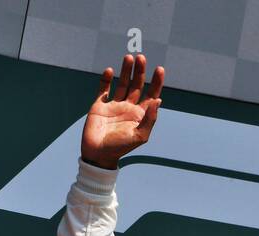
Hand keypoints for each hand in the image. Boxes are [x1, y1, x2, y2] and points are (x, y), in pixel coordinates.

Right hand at [81, 53, 163, 169]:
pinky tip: (109, 70)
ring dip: (125, 71)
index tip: (159, 69)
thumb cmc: (120, 148)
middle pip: (136, 85)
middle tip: (141, 57)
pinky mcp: (99, 105)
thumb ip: (149, 119)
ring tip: (128, 57)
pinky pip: (103, 89)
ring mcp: (114, 105)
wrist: (98, 154)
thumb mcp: (139, 136)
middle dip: (139, 71)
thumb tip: (158, 100)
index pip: (151, 94)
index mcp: (140, 114)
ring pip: (122, 83)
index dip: (156, 82)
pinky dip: (105, 79)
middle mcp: (128, 107)